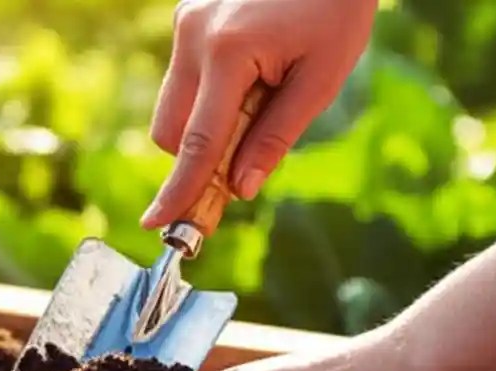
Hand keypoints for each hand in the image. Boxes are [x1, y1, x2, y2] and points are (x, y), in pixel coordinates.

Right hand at [142, 0, 376, 227]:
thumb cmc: (336, 8)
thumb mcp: (322, 77)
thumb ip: (276, 136)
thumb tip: (241, 188)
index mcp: (229, 52)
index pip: (199, 143)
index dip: (180, 190)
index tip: (158, 225)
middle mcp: (194, 36)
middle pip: (171, 131)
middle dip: (197, 159)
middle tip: (240, 171)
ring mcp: (185, 23)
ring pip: (172, 107)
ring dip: (204, 127)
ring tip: (260, 102)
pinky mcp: (187, 16)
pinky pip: (185, 78)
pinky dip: (209, 97)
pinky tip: (254, 75)